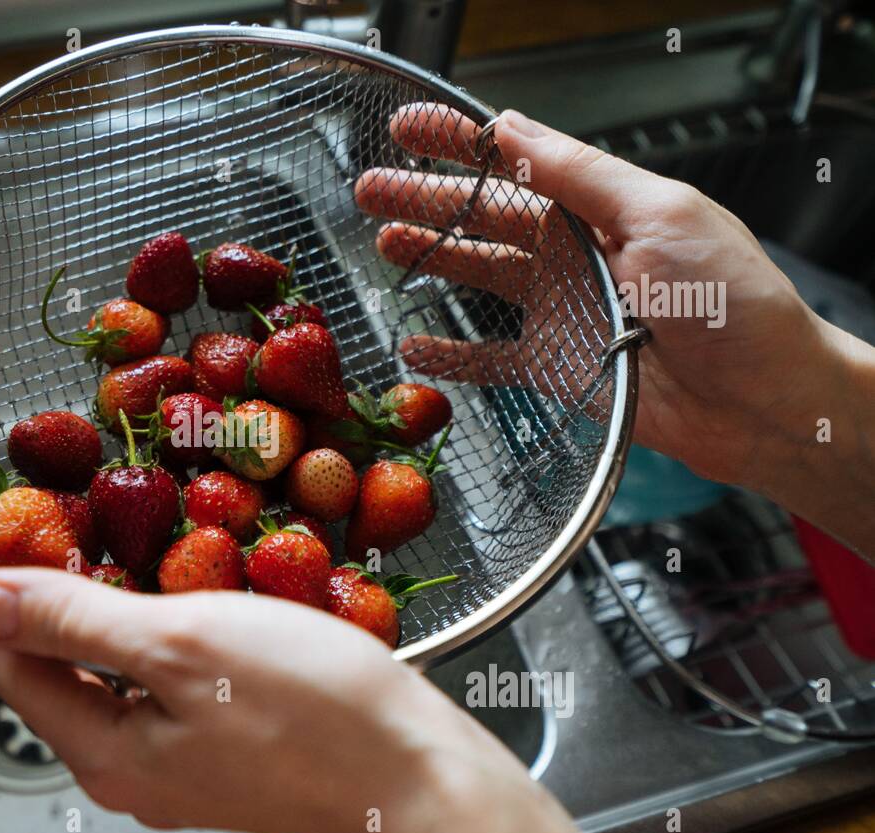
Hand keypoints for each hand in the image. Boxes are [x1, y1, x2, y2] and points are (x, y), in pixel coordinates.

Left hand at [0, 555, 605, 832]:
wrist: (422, 773)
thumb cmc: (317, 711)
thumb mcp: (180, 645)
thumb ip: (72, 623)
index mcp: (106, 749)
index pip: (3, 663)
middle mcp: (132, 764)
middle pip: (49, 671)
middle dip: (22, 599)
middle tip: (10, 529)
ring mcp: (179, 757)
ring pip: (105, 671)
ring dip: (85, 606)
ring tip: (78, 543)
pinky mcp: (223, 741)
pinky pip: (157, 677)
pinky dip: (143, 625)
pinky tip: (165, 586)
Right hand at [355, 105, 874, 559]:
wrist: (764, 403)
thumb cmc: (733, 304)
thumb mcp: (659, 215)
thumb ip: (579, 175)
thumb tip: (510, 130)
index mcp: (602, 208)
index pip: (517, 165)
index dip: (461, 145)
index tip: (409, 128)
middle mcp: (577, 255)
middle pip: (485, 219)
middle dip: (426, 201)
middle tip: (370, 189)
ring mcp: (564, 312)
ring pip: (480, 279)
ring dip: (432, 261)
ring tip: (384, 245)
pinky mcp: (557, 369)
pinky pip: (491, 360)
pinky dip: (452, 357)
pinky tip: (415, 347)